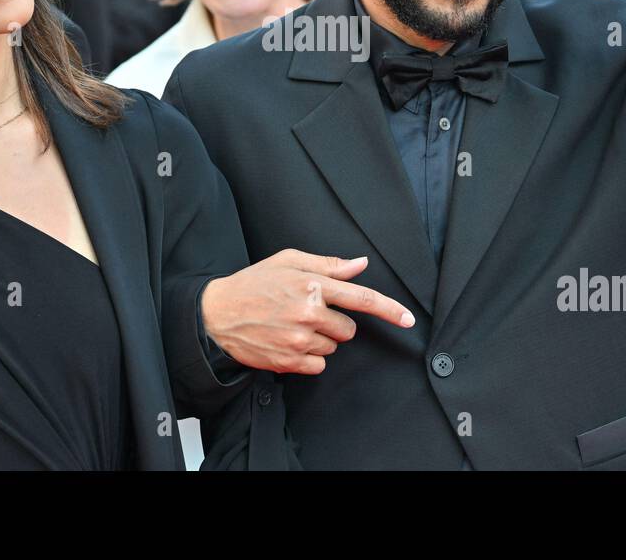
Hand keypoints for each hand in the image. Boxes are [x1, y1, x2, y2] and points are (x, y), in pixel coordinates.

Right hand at [200, 250, 415, 374]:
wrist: (217, 315)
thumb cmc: (254, 283)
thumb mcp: (288, 261)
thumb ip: (328, 264)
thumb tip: (360, 264)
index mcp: (312, 285)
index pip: (361, 298)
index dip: (389, 309)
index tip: (408, 319)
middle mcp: (309, 313)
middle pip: (349, 328)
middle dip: (335, 321)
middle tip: (307, 311)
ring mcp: (299, 340)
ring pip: (334, 346)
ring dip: (320, 338)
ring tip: (292, 325)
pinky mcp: (290, 361)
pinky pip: (319, 364)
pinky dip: (309, 356)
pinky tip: (288, 342)